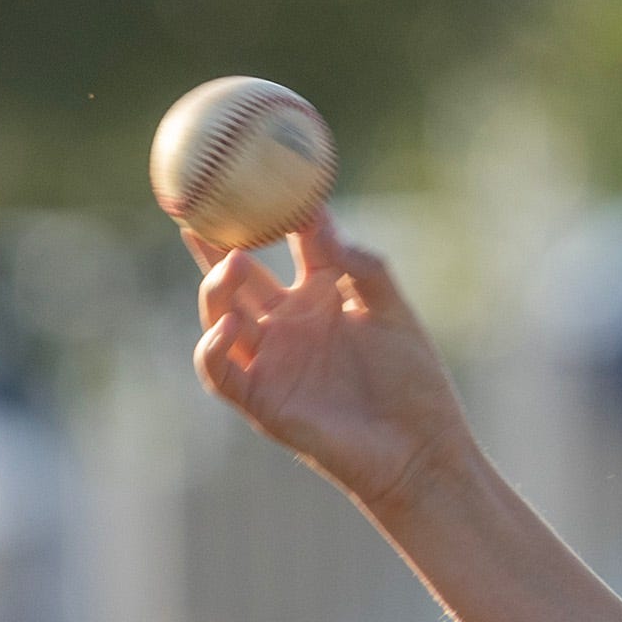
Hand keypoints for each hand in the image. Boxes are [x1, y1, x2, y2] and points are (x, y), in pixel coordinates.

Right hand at [185, 217, 472, 520]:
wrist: (423, 451)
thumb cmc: (414, 384)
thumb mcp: (394, 312)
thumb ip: (362, 265)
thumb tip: (319, 219)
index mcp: (320, 300)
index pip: (282, 245)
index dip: (267, 211)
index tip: (256, 170)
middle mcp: (288, 327)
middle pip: (236, 276)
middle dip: (213, 241)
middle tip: (198, 204)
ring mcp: (272, 363)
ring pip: (220, 317)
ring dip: (217, 287)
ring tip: (234, 260)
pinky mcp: (264, 402)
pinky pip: (221, 371)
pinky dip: (214, 347)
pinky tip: (229, 324)